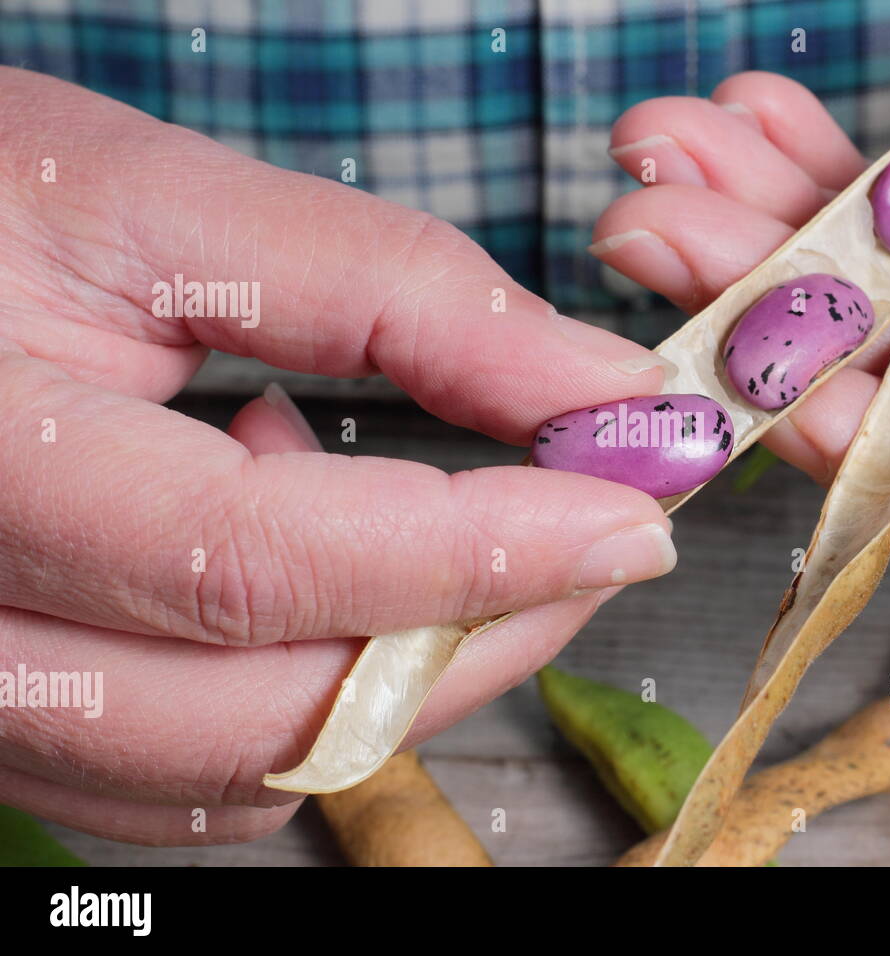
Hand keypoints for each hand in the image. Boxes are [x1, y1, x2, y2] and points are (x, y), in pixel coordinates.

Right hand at [0, 67, 676, 842]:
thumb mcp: (162, 204)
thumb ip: (391, 289)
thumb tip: (589, 384)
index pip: (256, 562)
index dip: (474, 551)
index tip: (628, 512)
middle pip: (266, 714)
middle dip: (478, 632)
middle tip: (593, 536)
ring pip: (247, 772)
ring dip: (410, 668)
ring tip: (443, 523)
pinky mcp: (14, 722)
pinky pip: (197, 779)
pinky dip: (315, 697)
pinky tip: (313, 568)